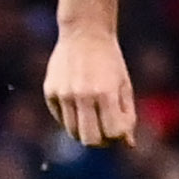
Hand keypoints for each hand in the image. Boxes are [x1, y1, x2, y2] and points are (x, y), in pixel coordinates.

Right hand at [43, 22, 136, 147]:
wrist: (84, 34)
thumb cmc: (110, 61)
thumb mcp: (124, 85)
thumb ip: (127, 115)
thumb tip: (128, 144)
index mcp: (105, 93)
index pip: (111, 134)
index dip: (118, 137)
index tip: (120, 130)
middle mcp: (82, 95)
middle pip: (89, 140)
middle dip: (101, 141)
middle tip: (106, 133)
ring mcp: (63, 94)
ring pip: (72, 132)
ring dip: (85, 132)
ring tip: (94, 118)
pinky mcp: (49, 91)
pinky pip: (61, 118)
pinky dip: (72, 119)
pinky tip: (80, 105)